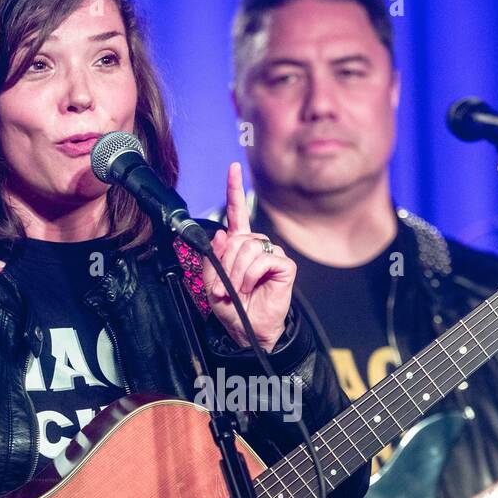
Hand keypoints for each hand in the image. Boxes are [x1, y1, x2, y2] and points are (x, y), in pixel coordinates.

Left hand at [204, 162, 294, 351]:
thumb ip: (212, 259)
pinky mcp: (284, 265)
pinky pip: (263, 259)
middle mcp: (256, 246)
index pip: (236, 212)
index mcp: (239, 245)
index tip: (233, 168)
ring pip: (248, 248)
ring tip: (238, 289)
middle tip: (225, 285)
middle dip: (226, 263)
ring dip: (237, 272)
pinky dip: (251, 275)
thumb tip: (221, 234)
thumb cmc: (234, 309)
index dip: (234, 190)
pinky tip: (251, 286)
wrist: (249, 329)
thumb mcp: (212, 284)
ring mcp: (271, 254)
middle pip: (237, 237)